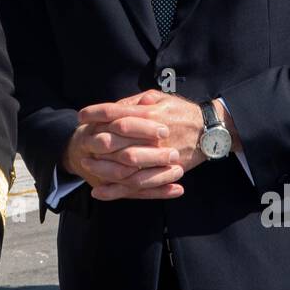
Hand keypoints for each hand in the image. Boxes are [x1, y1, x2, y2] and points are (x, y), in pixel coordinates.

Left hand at [75, 90, 242, 199]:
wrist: (209, 131)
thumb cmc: (181, 112)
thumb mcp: (159, 98)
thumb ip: (136, 102)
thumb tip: (114, 106)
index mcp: (150, 113)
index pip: (115, 112)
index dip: (95, 113)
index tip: (81, 115)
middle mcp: (152, 134)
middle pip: (115, 139)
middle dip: (94, 142)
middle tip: (81, 142)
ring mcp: (158, 155)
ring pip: (123, 165)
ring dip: (101, 166)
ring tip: (85, 165)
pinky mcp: (163, 172)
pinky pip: (136, 185)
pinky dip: (116, 190)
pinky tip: (99, 191)